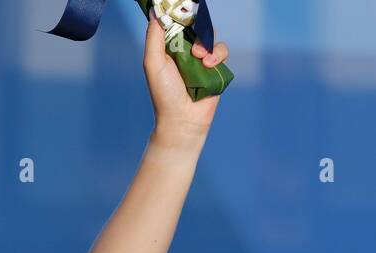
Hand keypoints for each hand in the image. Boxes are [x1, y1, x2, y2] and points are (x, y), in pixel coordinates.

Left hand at [144, 12, 227, 147]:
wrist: (183, 119)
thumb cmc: (164, 93)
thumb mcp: (153, 62)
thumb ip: (154, 37)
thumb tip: (156, 12)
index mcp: (167, 48)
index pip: (176, 22)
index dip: (181, 13)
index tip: (185, 5)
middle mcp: (184, 51)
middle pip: (197, 25)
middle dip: (197, 28)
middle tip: (192, 36)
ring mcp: (201, 59)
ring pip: (211, 36)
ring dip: (207, 44)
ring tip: (201, 59)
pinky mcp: (216, 67)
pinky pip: (222, 49)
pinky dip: (218, 54)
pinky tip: (210, 65)